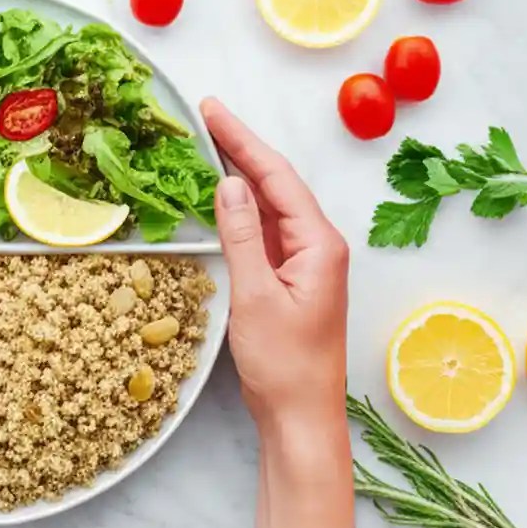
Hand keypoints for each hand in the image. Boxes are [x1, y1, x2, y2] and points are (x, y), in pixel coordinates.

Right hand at [201, 98, 349, 427]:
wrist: (301, 416)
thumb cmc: (285, 364)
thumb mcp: (256, 295)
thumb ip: (242, 235)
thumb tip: (229, 184)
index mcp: (319, 243)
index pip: (277, 177)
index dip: (242, 140)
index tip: (213, 111)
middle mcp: (318, 246)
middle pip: (277, 183)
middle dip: (241, 148)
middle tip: (207, 116)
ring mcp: (305, 262)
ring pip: (271, 205)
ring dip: (241, 174)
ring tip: (209, 143)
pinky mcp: (290, 279)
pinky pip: (265, 231)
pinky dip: (241, 209)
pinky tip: (221, 197)